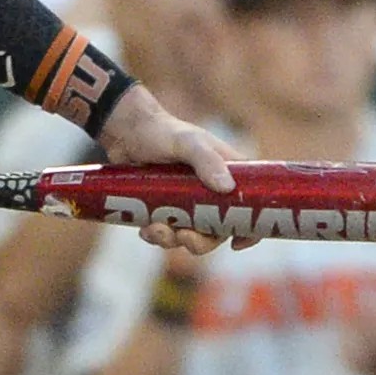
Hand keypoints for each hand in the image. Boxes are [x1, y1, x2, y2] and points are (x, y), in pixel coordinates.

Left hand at [97, 85, 248, 255]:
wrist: (124, 132)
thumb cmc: (161, 130)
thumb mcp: (187, 142)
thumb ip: (206, 160)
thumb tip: (227, 188)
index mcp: (228, 173)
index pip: (251, 203)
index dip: (250, 227)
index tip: (237, 244)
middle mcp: (211, 191)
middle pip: (218, 231)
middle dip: (202, 241)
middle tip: (185, 236)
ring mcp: (187, 203)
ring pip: (190, 236)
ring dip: (173, 240)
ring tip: (154, 227)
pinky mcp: (164, 210)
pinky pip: (166, 234)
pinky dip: (156, 236)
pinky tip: (144, 228)